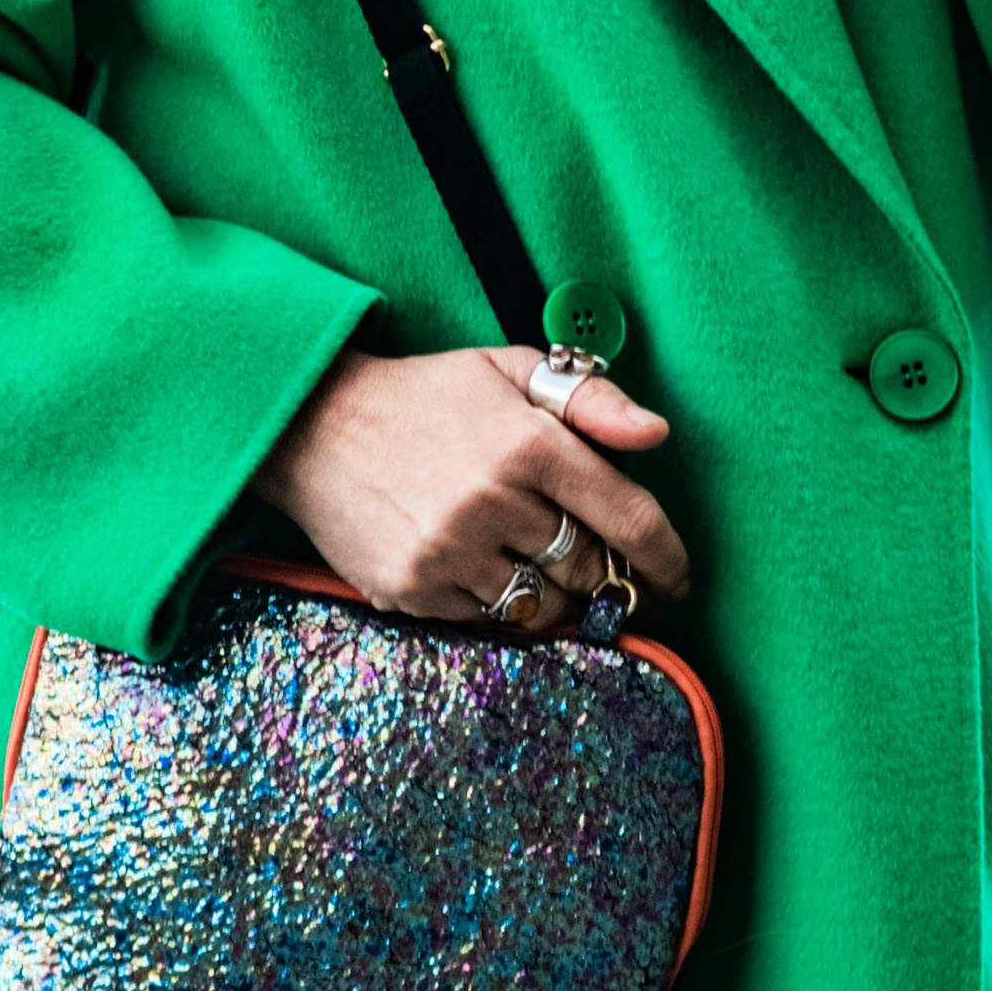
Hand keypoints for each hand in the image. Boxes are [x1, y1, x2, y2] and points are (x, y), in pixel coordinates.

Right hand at [260, 343, 686, 622]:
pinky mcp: (415, 589)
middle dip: (615, 583)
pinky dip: (504, 607)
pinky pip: (488, 621)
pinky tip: (496, 577)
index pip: (631, 519)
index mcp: (530, 442)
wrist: (311, 426)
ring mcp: (452, 551)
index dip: (669, 560)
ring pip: (545, 607)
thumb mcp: (508, 369)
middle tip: (620, 584)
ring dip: (563, 602)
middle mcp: (495, 501)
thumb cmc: (426, 395)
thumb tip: (657, 435)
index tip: (679, 580)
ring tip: (559, 583)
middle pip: (592, 571)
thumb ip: (591, 399)